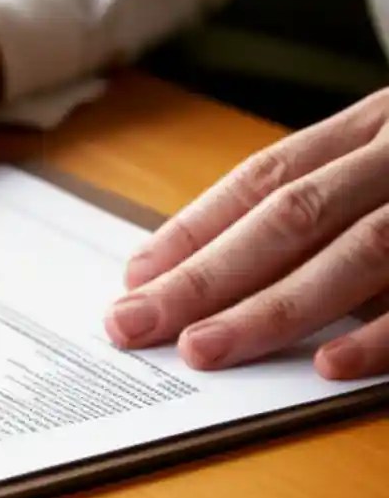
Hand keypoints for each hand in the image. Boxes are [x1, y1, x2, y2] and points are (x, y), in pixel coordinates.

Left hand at [105, 89, 388, 379]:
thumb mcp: (374, 164)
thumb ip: (307, 203)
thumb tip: (180, 267)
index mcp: (366, 132)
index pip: (264, 179)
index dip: (194, 229)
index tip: (133, 279)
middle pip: (292, 217)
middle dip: (206, 276)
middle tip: (135, 324)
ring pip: (357, 252)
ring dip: (273, 307)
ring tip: (202, 348)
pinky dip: (378, 334)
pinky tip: (326, 364)